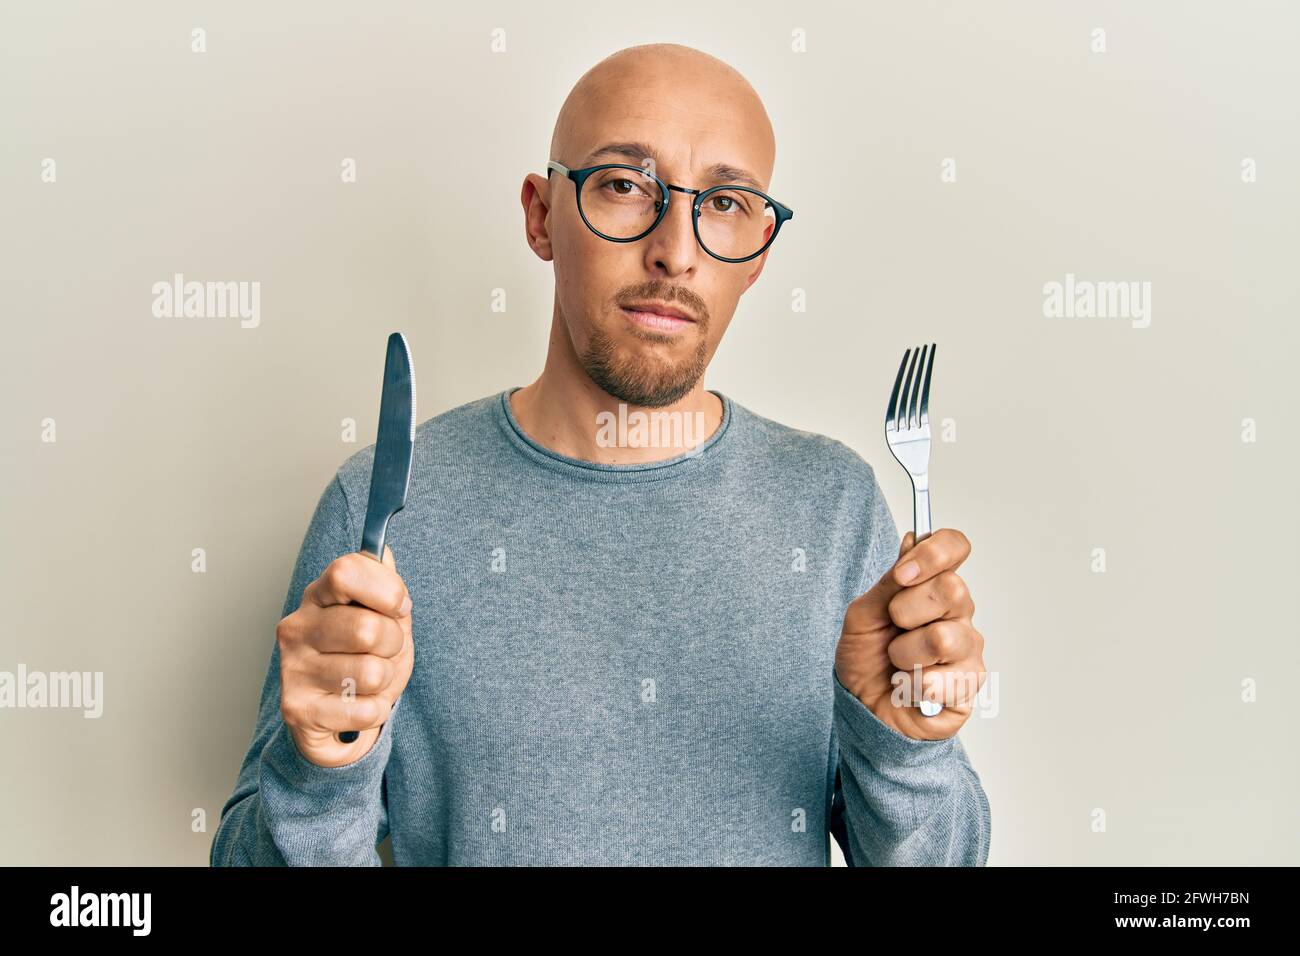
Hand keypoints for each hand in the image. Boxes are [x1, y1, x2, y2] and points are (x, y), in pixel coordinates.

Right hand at [276, 544, 414, 766]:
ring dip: (384, 681)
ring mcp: (293, 668)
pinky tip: (357, 705)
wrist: (336, 719)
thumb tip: (383, 551)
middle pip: (368, 629)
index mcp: (318, 596)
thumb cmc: (363, 658)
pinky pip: (366, 710)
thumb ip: (384, 584)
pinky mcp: (297, 709)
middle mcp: (297, 627)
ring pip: (372, 673)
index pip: (347, 572)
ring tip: (369, 680)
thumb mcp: (382, 617)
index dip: (387, 591)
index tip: (398, 607)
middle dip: (393, 645)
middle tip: (384, 652)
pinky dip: (375, 710)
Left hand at [834, 528, 985, 740]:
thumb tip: (912, 539)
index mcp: (933, 587)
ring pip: (942, 637)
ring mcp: (969, 649)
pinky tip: (908, 689)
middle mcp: (959, 613)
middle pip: (952, 588)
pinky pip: (936, 679)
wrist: (863, 709)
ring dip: (903, 654)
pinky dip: (908, 687)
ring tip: (898, 664)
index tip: (903, 573)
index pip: (955, 547)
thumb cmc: (867, 660)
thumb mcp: (863, 615)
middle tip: (893, 629)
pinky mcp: (969, 686)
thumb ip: (889, 582)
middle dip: (905, 610)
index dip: (934, 553)